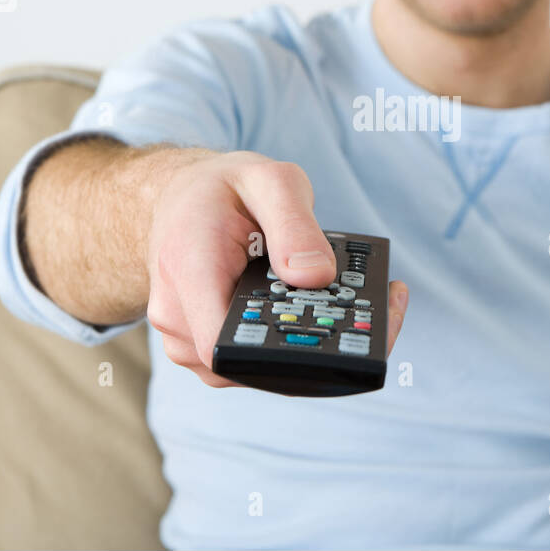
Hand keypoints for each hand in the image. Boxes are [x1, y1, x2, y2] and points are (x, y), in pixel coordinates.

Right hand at [145, 150, 408, 387]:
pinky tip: (320, 313)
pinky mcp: (206, 345)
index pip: (224, 345)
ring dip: (303, 346)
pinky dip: (286, 342)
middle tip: (369, 312)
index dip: (283, 352)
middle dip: (313, 347)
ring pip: (254, 368)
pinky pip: (251, 359)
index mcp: (189, 271)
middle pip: (249, 364)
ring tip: (351, 305)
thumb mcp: (268, 181)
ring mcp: (188, 338)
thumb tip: (317, 276)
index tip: (340, 329)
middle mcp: (180, 317)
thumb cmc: (221, 187)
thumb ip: (294, 224)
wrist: (182, 196)